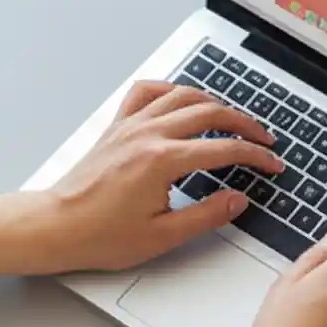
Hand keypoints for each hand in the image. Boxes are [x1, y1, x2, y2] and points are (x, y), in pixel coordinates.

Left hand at [0, 81, 284, 280]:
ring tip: (233, 119)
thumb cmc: (100, 235)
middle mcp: (148, 135)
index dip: (256, 156)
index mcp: (162, 161)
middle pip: (211, 113)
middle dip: (245, 124)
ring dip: (215, 103)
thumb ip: (207, 214)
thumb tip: (238, 199)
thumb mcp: (163, 236)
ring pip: (183, 95)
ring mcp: (131, 126)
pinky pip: (147, 93)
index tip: (271, 164)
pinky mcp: (118, 127)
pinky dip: (170, 90)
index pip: (225, 149)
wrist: (55, 227)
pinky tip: (182, 100)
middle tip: (263, 139)